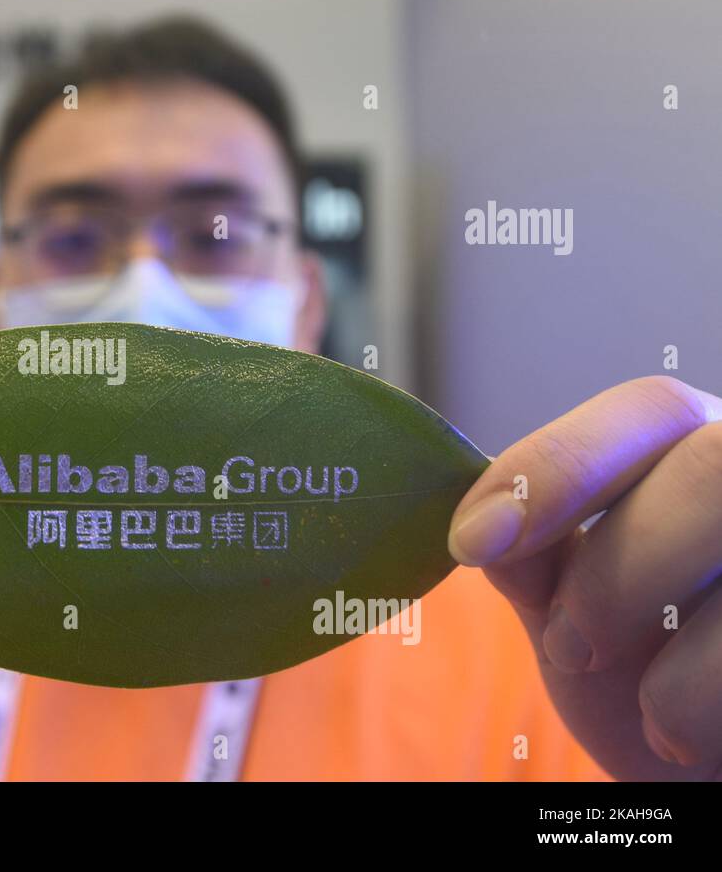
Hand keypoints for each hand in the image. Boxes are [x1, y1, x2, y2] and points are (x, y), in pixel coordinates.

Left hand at [448, 376, 721, 779]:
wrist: (715, 760)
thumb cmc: (651, 670)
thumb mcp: (576, 614)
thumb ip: (536, 560)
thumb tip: (486, 530)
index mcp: (707, 454)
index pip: (651, 409)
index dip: (557, 465)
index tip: (472, 540)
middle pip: (710, 467)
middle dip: (617, 568)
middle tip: (568, 647)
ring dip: (664, 647)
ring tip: (639, 702)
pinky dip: (696, 704)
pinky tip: (678, 733)